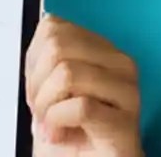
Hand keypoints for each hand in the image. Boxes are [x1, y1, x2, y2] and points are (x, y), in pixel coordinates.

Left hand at [25, 15, 143, 156]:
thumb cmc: (70, 131)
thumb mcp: (51, 85)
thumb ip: (48, 56)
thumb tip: (41, 36)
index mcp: (103, 49)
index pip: (54, 28)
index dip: (33, 60)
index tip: (37, 87)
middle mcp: (120, 64)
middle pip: (57, 47)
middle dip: (36, 83)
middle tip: (40, 110)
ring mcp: (127, 92)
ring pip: (67, 73)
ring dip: (45, 106)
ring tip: (50, 124)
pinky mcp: (125, 123)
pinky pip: (80, 106)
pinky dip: (57, 121)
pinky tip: (59, 133)